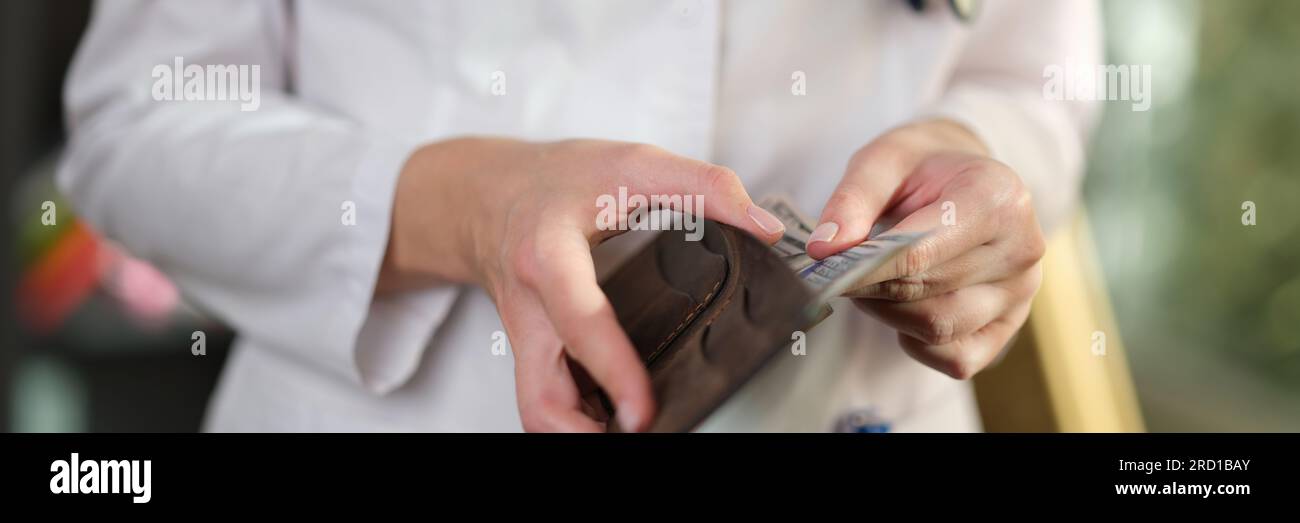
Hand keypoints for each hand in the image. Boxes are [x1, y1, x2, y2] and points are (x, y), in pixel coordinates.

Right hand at [382, 138, 785, 430]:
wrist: (488, 195)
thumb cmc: (557, 180)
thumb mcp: (631, 163)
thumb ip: (703, 187)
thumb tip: (765, 228)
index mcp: (549, 257)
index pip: (579, 323)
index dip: (612, 369)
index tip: (643, 410)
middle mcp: (531, 310)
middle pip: (541, 400)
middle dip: (586, 434)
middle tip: (646, 432)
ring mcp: (527, 341)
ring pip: (538, 413)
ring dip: (583, 434)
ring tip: (639, 429)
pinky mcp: (531, 356)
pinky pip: (546, 404)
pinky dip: (580, 423)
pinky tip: (617, 418)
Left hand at [807, 120, 1045, 378]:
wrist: (961, 179)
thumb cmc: (920, 168)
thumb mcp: (882, 161)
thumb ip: (851, 201)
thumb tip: (824, 249)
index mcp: (998, 197)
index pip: (923, 251)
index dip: (868, 267)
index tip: (827, 271)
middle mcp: (1021, 249)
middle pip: (927, 290)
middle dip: (873, 286)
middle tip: (840, 272)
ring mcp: (1021, 294)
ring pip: (938, 327)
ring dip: (888, 312)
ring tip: (871, 282)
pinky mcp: (1008, 329)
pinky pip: (955, 358)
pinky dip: (917, 341)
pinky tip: (905, 307)